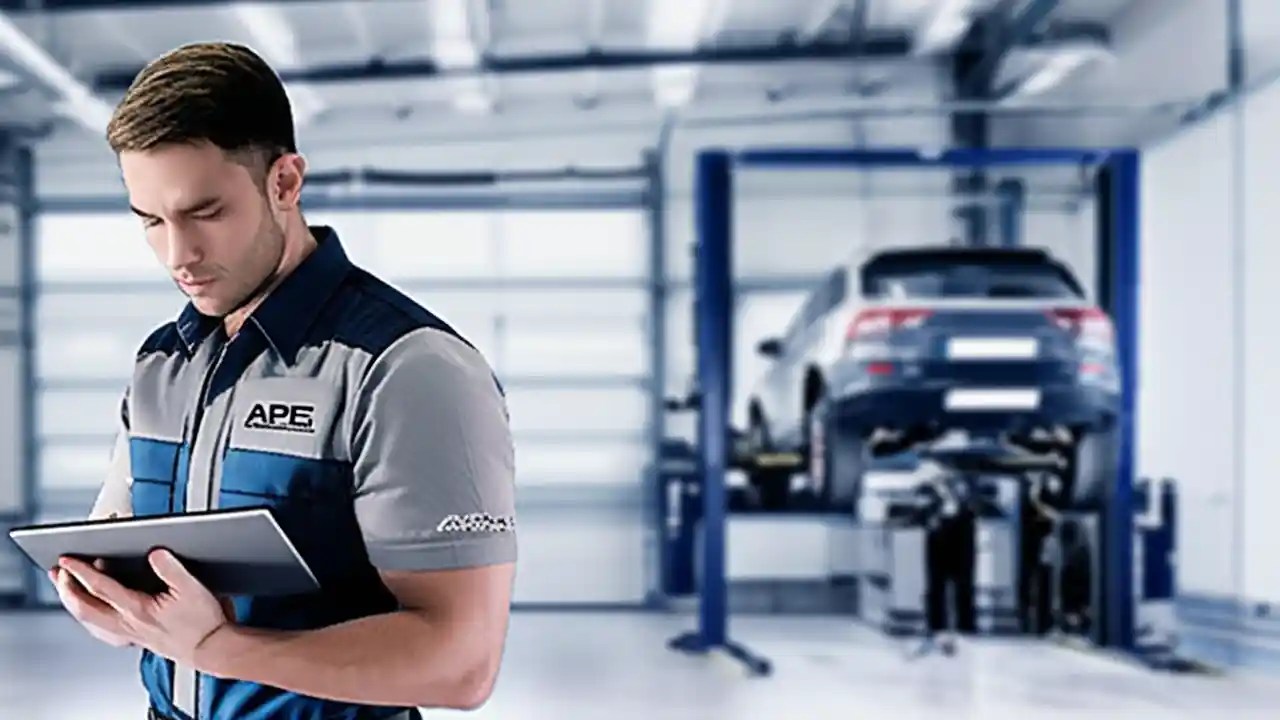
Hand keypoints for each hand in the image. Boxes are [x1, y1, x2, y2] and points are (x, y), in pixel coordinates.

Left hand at [51, 549, 231, 665]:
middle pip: (85, 608)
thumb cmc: (203, 622)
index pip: (100, 588)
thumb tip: (154, 553)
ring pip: (90, 621)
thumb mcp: (193, 588)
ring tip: (66, 589)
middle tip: (57, 573)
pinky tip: (91, 615)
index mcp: (138, 609)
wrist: (211, 648)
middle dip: (67, 589)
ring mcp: (130, 633)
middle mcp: (128, 623)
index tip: (67, 560)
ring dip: (73, 604)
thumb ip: (171, 568)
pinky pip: (102, 631)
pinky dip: (90, 621)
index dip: (80, 572)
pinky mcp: (136, 638)